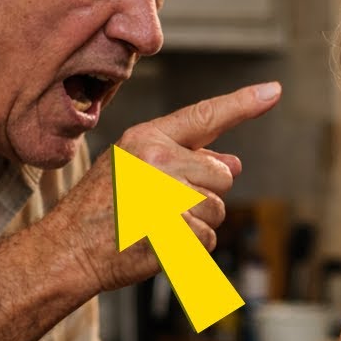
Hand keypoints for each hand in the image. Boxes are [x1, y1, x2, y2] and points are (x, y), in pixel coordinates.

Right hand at [43, 82, 281, 294]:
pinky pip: (207, 238)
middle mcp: (156, 160)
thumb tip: (233, 163)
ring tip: (159, 225)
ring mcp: (163, 195)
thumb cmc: (101, 209)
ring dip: (198, 224)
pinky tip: (162, 243)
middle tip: (166, 207)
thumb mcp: (134, 169)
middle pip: (221, 175)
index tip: (273, 91)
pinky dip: (191, 249)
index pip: (204, 116)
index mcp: (146, 138)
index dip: (243, 104)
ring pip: (217, 209)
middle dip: (206, 194)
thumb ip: (184, 160)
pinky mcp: (170, 229)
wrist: (68, 249)